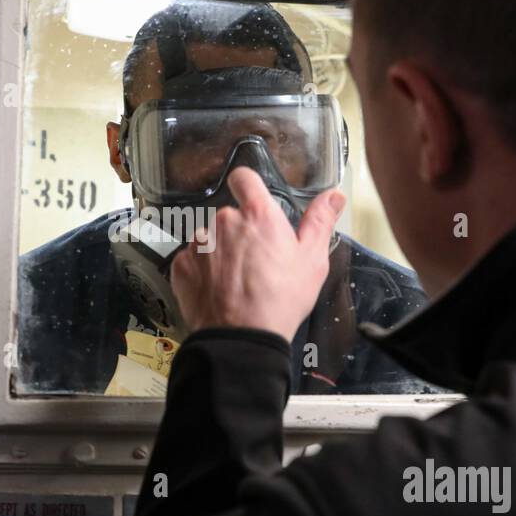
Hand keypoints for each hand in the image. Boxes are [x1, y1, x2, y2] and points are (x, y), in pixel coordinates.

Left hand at [170, 167, 346, 343]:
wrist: (241, 338)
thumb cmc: (279, 300)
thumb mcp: (312, 260)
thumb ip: (320, 222)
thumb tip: (334, 196)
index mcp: (257, 215)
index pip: (244, 178)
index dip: (247, 186)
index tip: (252, 198)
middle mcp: (224, 222)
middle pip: (230, 216)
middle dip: (240, 233)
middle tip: (256, 261)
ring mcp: (199, 244)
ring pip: (210, 239)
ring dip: (220, 252)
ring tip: (236, 281)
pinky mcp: (181, 265)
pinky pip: (192, 260)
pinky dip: (203, 271)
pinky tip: (218, 290)